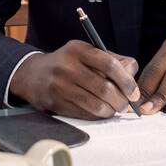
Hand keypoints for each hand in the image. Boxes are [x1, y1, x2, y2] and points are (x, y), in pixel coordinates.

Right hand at [9, 40, 140, 118]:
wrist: (32, 74)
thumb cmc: (67, 63)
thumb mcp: (86, 53)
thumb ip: (112, 60)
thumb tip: (132, 77)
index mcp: (78, 49)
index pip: (109, 64)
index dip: (126, 81)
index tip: (134, 92)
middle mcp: (67, 66)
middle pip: (104, 88)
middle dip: (121, 100)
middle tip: (126, 105)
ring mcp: (59, 85)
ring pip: (96, 105)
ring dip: (110, 111)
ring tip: (114, 109)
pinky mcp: (55, 102)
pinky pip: (84, 114)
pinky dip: (97, 116)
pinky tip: (100, 112)